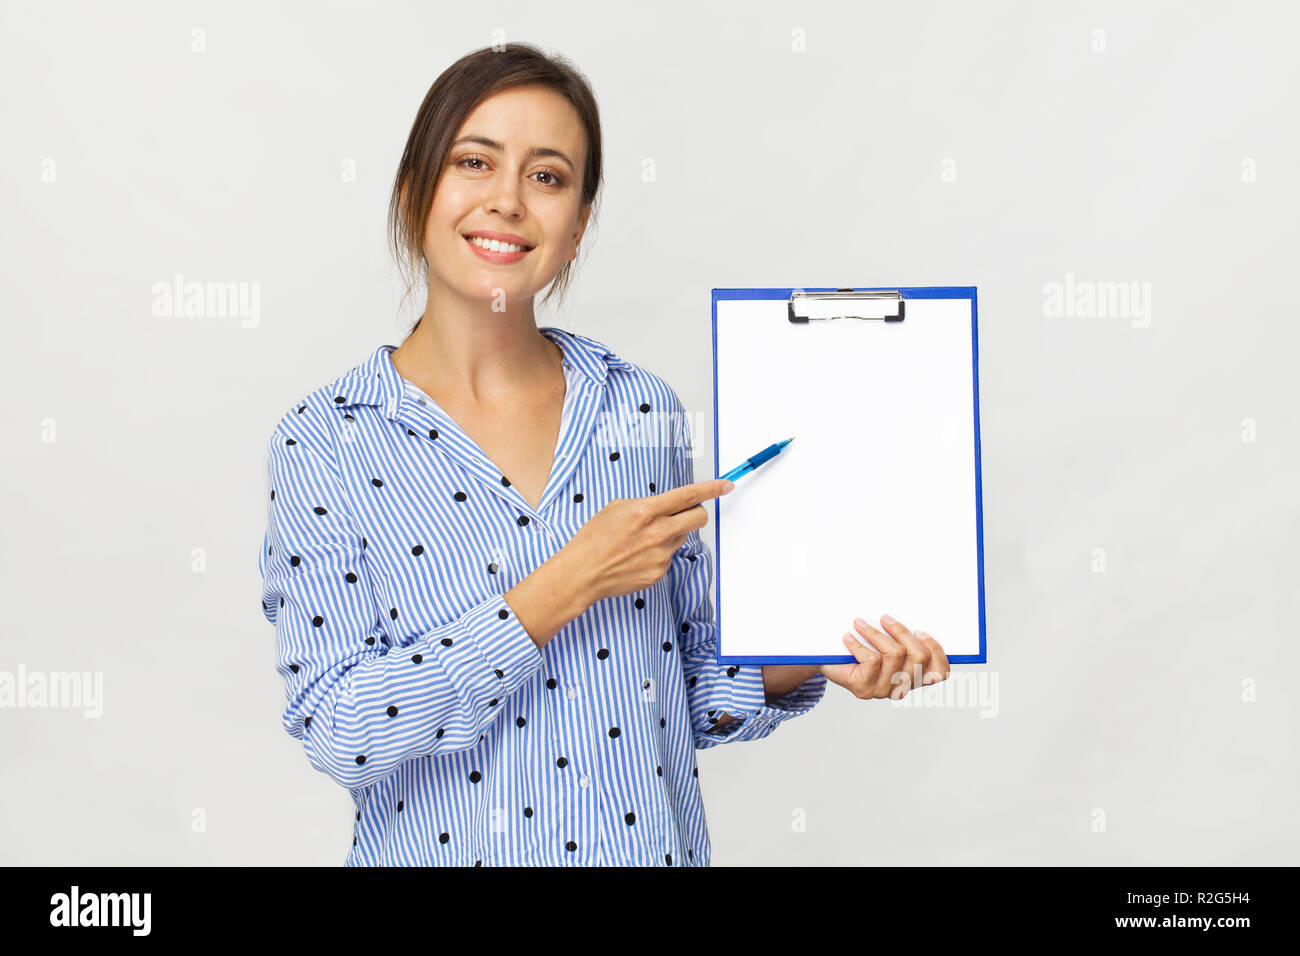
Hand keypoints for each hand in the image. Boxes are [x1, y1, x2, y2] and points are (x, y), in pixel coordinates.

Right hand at [561, 478, 734, 605]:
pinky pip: (669, 557)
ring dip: (672, 534)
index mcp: (646, 511)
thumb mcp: (617, 508)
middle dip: (696, 513)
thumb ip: (646, 505)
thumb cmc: (593, 539)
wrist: (582, 573)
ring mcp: (660, 555)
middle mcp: (658, 532)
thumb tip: (665, 506)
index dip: (712, 489)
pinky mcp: (659, 572)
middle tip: (685, 514)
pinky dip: (659, 554)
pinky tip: (638, 556)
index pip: (688, 495)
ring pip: (681, 537)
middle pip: (698, 518)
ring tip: (644, 539)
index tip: (725, 485)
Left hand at [821, 615, 950, 699]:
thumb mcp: (883, 644)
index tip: (920, 632)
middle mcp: (900, 688)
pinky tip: (848, 637)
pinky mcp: (864, 688)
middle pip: (919, 657)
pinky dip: (858, 644)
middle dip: (903, 632)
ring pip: (895, 654)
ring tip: (860, 623)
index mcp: (912, 679)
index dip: (936, 650)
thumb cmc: (857, 653)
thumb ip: (900, 637)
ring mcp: (883, 690)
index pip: (939, 673)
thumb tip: (908, 617)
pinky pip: (871, 659)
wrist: (827, 666)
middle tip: (885, 618)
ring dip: (876, 634)